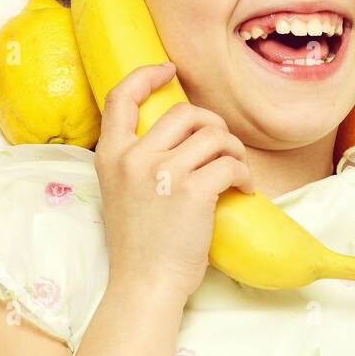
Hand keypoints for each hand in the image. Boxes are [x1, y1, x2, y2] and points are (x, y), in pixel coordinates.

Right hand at [94, 62, 254, 302]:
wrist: (145, 285)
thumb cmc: (139, 243)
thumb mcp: (120, 191)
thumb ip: (135, 159)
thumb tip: (175, 131)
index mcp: (110, 156)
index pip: (119, 97)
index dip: (145, 75)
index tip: (169, 70)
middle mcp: (133, 158)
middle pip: (183, 111)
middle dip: (212, 124)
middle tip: (222, 147)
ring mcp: (162, 173)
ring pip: (213, 134)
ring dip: (233, 149)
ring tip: (236, 170)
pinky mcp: (192, 191)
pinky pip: (230, 163)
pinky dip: (245, 173)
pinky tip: (244, 189)